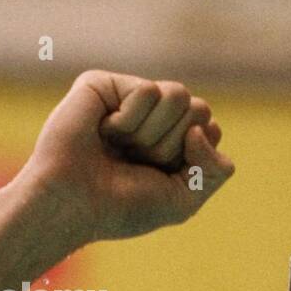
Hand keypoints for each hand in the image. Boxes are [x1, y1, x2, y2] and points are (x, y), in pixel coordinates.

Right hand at [19, 70, 235, 243]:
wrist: (74, 205)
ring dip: (152, 133)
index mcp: (175, 139)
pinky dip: (129, 120)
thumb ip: (217, 169)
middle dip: (172, 144)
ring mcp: (129, 96)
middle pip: (200, 108)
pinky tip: (103, 131)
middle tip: (137, 160)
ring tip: (120, 146)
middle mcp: (154, 115)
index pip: (211, 129)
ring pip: (179, 95)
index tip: (160, 174)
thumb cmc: (125, 206)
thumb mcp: (186, 199)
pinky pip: (148, 90)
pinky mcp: (104, 83)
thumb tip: (200, 129)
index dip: (192, 158)